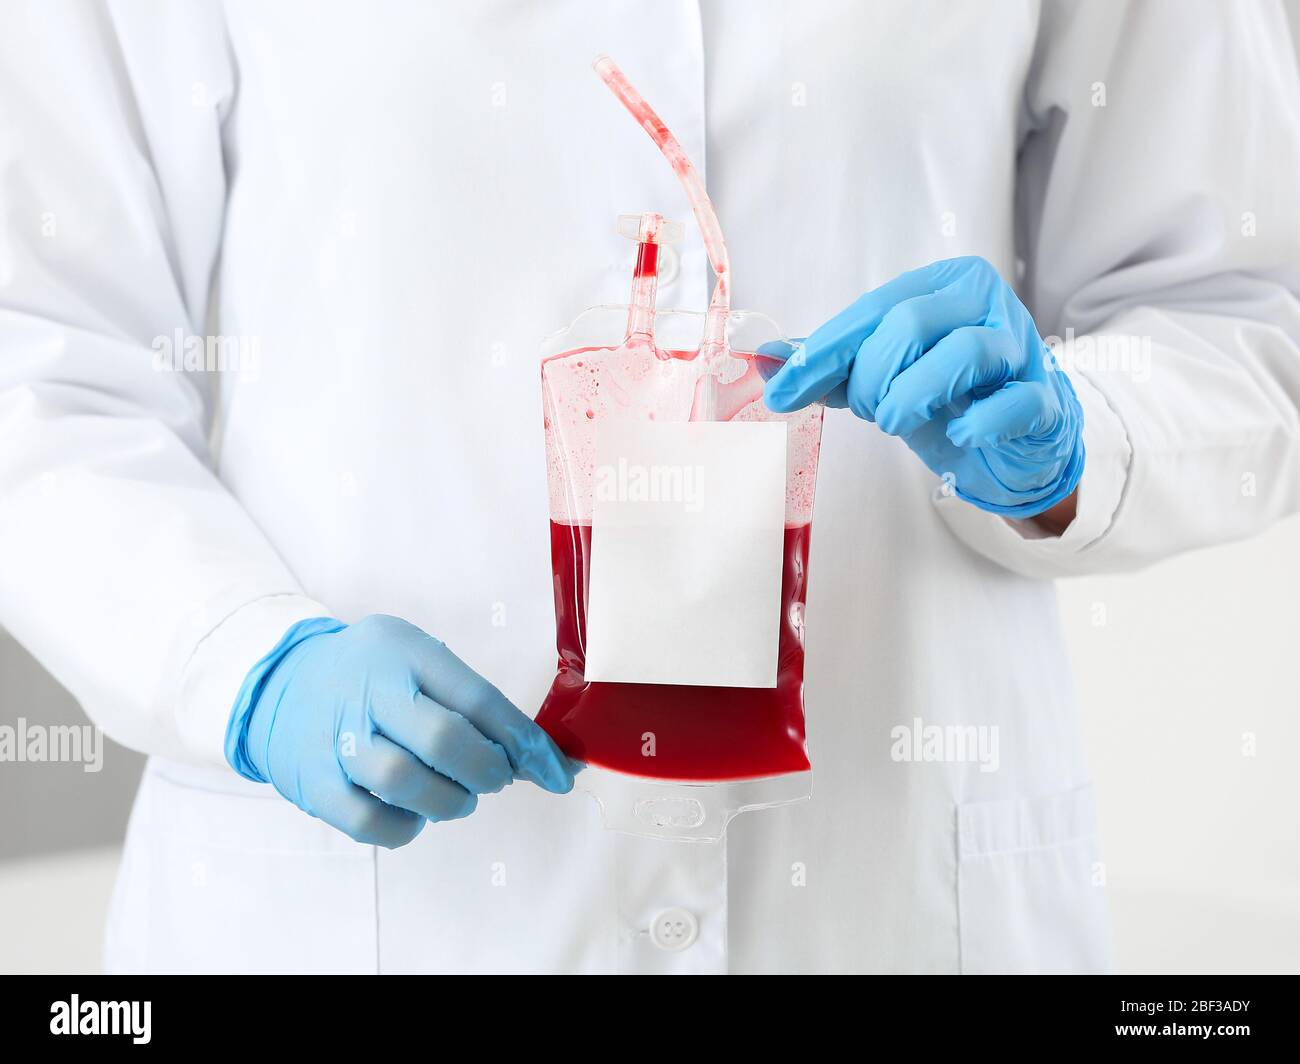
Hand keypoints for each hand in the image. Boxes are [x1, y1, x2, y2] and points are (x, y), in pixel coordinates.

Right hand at [225, 614, 574, 847]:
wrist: (277, 682)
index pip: (478, 698)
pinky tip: (414, 813)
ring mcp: (334, 737)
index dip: (525, 741)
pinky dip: (404, 827)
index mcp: (403, 650)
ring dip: (449, 801)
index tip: (556, 771)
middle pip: (442, 739)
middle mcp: (367, 688)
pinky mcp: (312, 783)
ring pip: (403, 782)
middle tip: (495, 778)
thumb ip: (472, 703)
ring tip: (456, 797)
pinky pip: (368, 822)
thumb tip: (542, 757)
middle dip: (486, 770)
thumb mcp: (416, 661)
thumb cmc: (368, 677)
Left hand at [763, 256, 1083, 517]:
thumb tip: (768, 359)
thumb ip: (831, 364)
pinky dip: (979, 421)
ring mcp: (1019, 347)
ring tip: (893, 421)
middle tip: (867, 411)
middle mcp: (983, 303)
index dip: (822, 354)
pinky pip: (1013, 402)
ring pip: (963, 351)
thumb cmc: (948, 393)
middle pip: (910, 324)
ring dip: (911, 395)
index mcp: (941, 285)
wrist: (1018, 434)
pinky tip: (958, 434)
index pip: (871, 312)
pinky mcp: (1043, 396)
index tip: (781, 392)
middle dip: (872, 377)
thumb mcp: (884, 373)